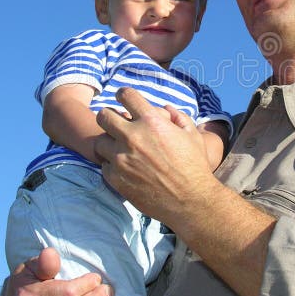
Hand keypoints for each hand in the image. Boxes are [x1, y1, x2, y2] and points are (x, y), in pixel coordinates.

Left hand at [95, 87, 218, 228]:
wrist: (191, 201)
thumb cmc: (195, 166)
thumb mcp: (193, 135)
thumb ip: (178, 116)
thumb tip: (165, 108)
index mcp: (152, 122)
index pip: (126, 95)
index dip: (123, 94)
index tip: (123, 98)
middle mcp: (132, 137)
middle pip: (103, 115)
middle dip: (109, 116)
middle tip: (117, 124)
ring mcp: (122, 159)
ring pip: (99, 141)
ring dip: (109, 143)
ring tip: (122, 149)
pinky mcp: (116, 179)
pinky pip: (104, 165)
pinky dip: (112, 165)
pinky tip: (125, 168)